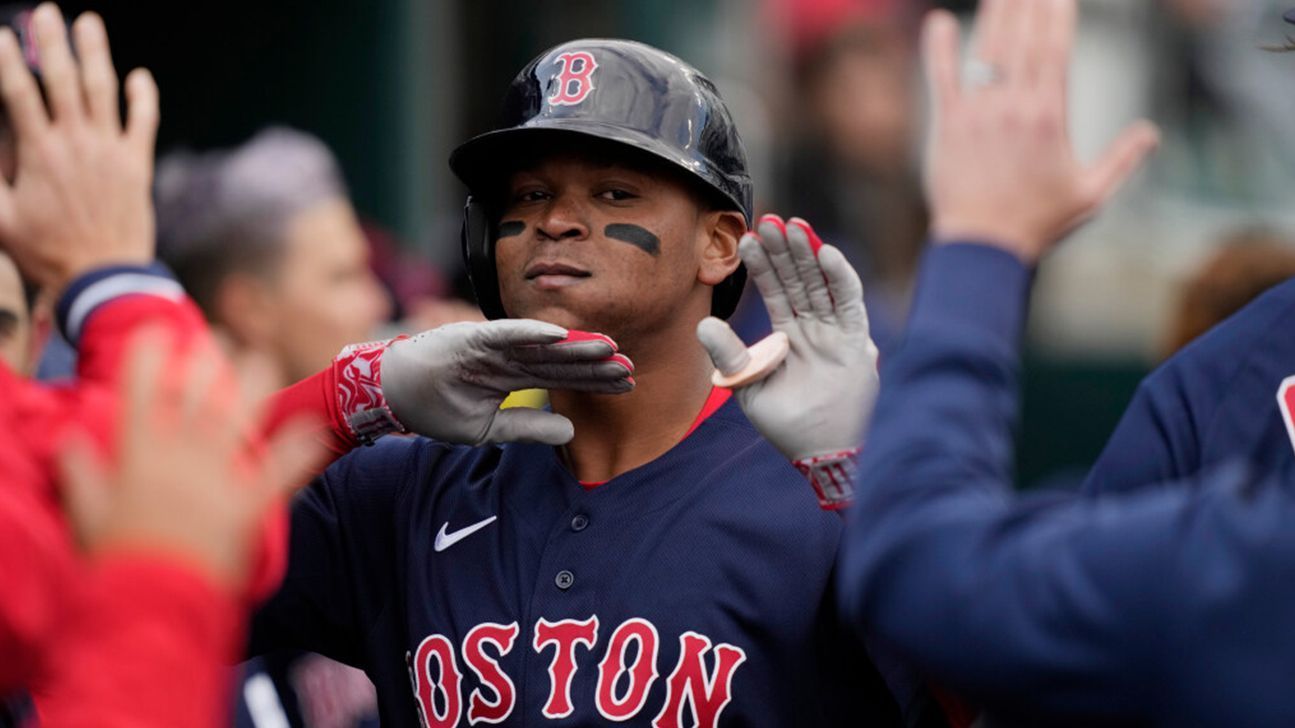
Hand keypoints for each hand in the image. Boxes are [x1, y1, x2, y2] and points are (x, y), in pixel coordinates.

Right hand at [0, 4, 158, 295]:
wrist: (103, 275)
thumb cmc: (47, 252)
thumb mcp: (0, 218)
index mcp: (38, 152)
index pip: (18, 93)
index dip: (7, 60)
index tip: (1, 34)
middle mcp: (76, 143)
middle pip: (62, 80)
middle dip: (51, 42)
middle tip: (46, 12)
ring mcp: (111, 151)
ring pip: (104, 90)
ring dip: (96, 53)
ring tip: (89, 23)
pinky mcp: (138, 165)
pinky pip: (144, 122)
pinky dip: (143, 97)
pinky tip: (139, 76)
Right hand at [58, 331, 323, 590]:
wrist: (152, 605)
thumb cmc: (116, 563)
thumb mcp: (89, 518)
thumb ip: (81, 476)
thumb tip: (69, 441)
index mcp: (138, 459)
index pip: (140, 394)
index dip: (148, 359)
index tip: (157, 332)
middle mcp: (179, 460)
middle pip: (198, 397)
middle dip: (209, 362)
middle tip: (220, 338)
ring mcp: (215, 481)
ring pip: (239, 420)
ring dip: (254, 386)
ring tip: (264, 360)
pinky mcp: (247, 507)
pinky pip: (280, 472)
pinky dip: (299, 449)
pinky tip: (316, 427)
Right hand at [381, 319, 634, 445]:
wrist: (391, 395)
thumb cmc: (435, 409)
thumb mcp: (487, 429)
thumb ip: (527, 428)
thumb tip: (570, 431)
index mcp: (514, 376)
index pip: (564, 377)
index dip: (595, 380)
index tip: (628, 383)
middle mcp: (510, 357)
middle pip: (561, 360)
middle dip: (595, 364)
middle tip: (631, 365)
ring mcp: (493, 346)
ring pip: (542, 345)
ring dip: (575, 345)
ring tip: (610, 347)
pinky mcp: (472, 338)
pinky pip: (506, 334)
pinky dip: (531, 332)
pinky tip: (561, 334)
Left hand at [697, 215, 877, 462]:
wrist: (820, 451)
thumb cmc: (786, 424)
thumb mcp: (747, 385)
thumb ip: (728, 354)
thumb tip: (702, 321)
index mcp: (787, 337)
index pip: (774, 292)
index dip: (761, 266)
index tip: (745, 239)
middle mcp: (812, 330)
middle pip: (797, 280)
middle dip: (783, 250)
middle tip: (769, 219)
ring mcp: (835, 333)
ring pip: (820, 284)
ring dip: (807, 254)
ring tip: (791, 225)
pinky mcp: (857, 342)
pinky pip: (849, 303)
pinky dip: (839, 277)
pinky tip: (824, 252)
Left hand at [924, 0, 1158, 262]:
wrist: (984, 245)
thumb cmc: (1038, 223)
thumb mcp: (1091, 195)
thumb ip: (1122, 160)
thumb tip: (1151, 132)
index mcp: (1050, 116)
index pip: (1055, 49)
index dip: (1058, 14)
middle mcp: (1013, 106)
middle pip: (1022, 39)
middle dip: (1028, 3)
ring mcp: (978, 113)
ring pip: (986, 51)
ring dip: (994, 13)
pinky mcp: (949, 126)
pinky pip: (942, 80)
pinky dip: (939, 50)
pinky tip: (938, 22)